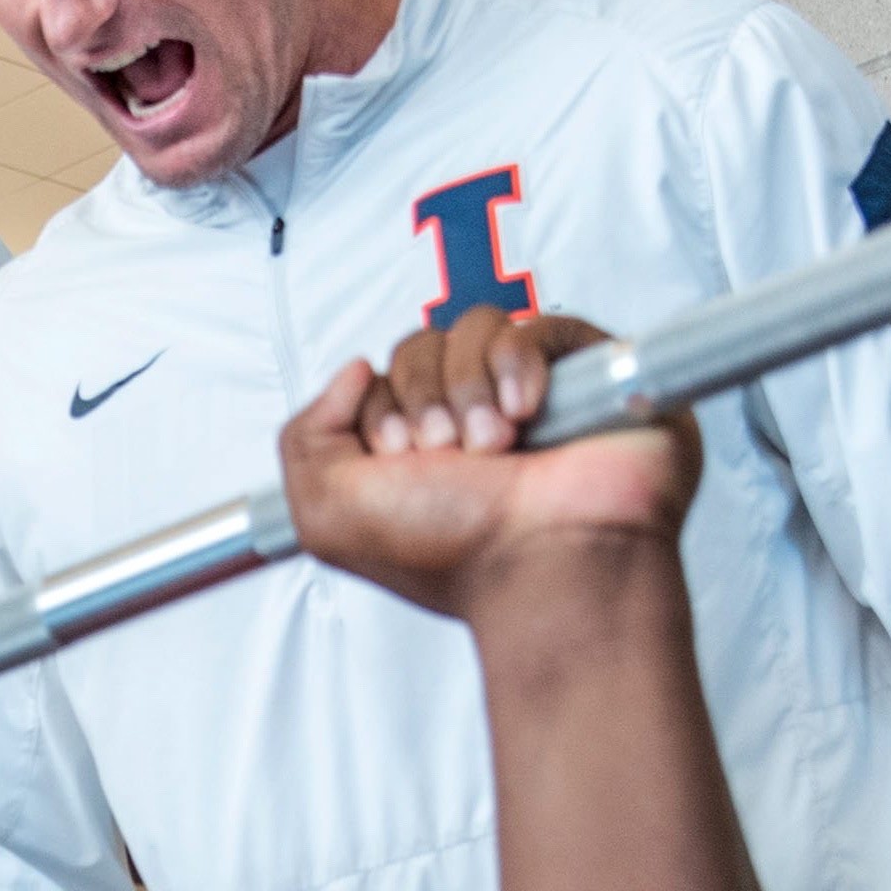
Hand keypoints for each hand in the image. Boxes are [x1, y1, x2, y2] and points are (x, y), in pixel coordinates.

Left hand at [280, 308, 696, 619]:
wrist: (541, 564)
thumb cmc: (450, 552)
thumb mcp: (327, 515)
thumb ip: (304, 437)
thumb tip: (355, 370)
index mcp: (414, 451)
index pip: (379, 378)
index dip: (378, 408)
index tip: (400, 458)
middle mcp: (468, 422)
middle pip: (421, 347)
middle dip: (422, 397)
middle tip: (447, 453)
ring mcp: (528, 396)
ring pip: (475, 328)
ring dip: (468, 388)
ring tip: (491, 445)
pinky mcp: (586, 375)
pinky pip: (537, 325)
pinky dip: (518, 363)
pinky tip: (525, 412)